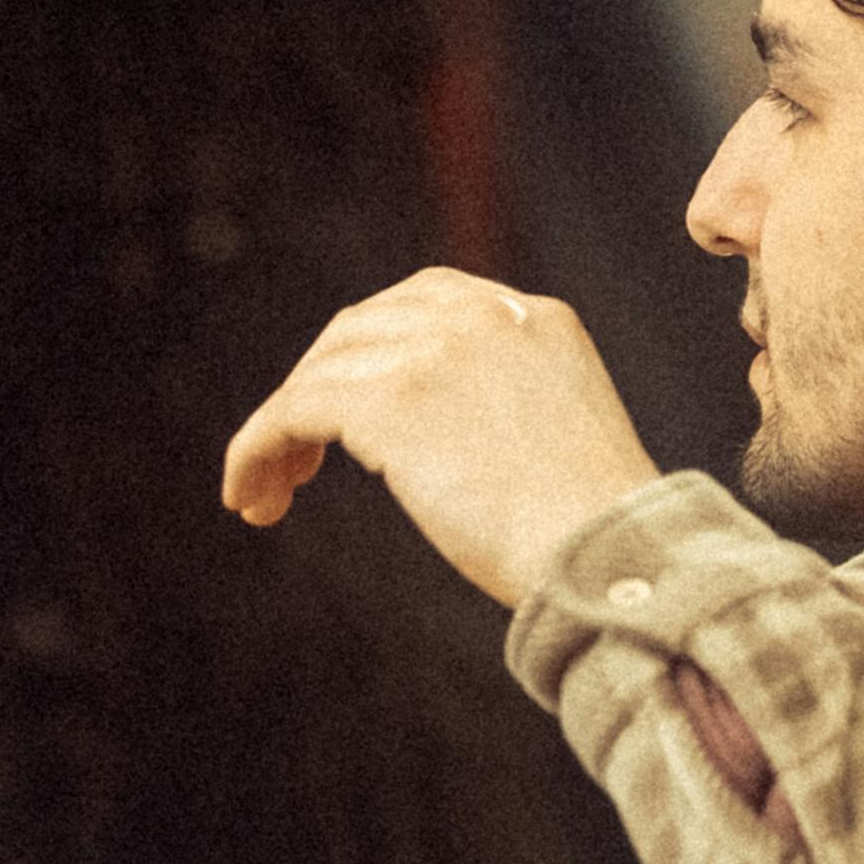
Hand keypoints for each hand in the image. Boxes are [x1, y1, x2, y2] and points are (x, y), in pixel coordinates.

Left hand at [219, 265, 661, 610]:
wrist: (611, 560)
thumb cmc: (597, 538)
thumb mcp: (564, 440)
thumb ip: (509, 411)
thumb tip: (449, 451)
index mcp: (533, 318)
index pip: (422, 304)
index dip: (370, 352)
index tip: (349, 409)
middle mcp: (481, 316)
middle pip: (358, 328)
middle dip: (318, 387)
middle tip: (299, 459)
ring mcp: (434, 352)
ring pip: (318, 373)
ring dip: (280, 432)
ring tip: (267, 495)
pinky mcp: (391, 402)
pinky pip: (292, 412)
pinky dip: (258, 450)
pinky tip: (252, 498)